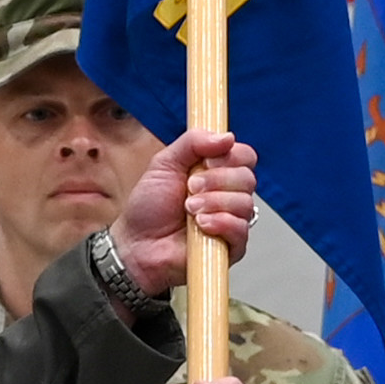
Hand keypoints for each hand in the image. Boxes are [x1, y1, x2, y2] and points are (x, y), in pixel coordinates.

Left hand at [109, 129, 258, 295]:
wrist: (137, 244)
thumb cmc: (150, 208)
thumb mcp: (164, 164)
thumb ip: (192, 143)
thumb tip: (227, 136)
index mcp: (217, 172)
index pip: (245, 156)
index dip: (230, 156)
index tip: (206, 161)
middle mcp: (228, 195)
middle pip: (247, 178)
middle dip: (216, 180)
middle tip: (190, 188)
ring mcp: (232, 221)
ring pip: (245, 203)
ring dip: (213, 203)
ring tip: (189, 210)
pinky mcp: (231, 247)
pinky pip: (241, 230)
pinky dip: (221, 223)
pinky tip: (201, 225)